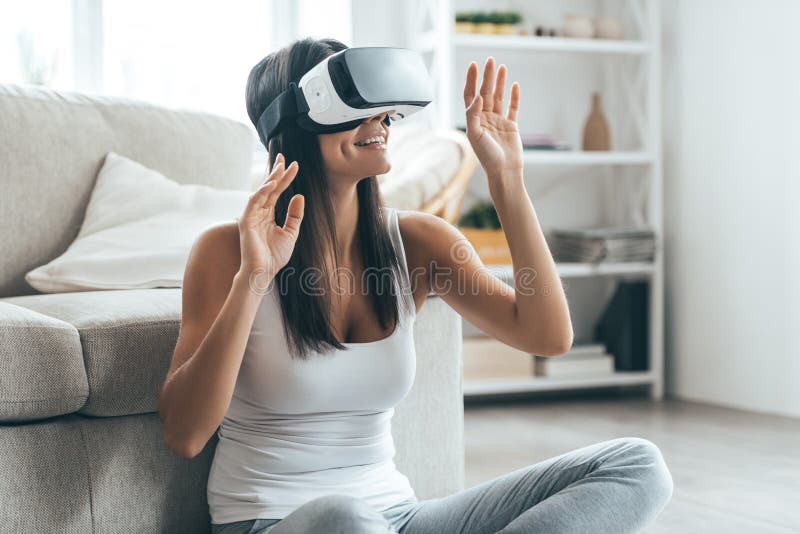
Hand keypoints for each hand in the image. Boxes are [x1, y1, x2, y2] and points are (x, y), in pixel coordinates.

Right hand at [238, 153, 303, 277]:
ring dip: (270, 179)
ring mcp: (252, 216)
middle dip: (276, 172)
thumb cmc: (274, 256)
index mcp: (268, 214)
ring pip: (261, 192)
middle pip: (268, 188)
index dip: (285, 178)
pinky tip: (272, 185)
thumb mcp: (291, 232)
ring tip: (280, 167)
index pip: (277, 191)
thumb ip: (294, 215)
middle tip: (284, 158)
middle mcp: (259, 212)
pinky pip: (254, 202)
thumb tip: (299, 196)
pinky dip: (262, 192)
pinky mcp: (247, 221)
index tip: (294, 165)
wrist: (263, 272)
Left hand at [463, 57, 523, 181]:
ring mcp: (498, 121)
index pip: (470, 95)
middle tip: (490, 60)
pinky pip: (513, 108)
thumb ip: (473, 115)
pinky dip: (514, 97)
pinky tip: (514, 85)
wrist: (504, 171)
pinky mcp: (511, 126)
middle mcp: (485, 118)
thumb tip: (477, 96)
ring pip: (498, 97)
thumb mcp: (475, 135)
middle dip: (487, 76)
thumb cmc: (487, 156)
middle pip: (485, 92)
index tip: (473, 65)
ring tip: (501, 67)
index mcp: (474, 120)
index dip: (471, 80)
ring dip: (499, 82)